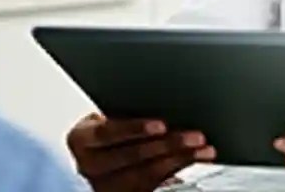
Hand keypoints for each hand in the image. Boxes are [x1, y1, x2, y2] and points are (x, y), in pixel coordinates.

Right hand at [67, 113, 215, 191]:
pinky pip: (154, 186)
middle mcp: (89, 166)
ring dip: (180, 160)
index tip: (161, 124)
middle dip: (167, 145)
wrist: (95, 152)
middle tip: (195, 136)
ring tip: (203, 149)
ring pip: (146, 176)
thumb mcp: (108, 116)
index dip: (135, 128)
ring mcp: (106, 185)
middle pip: (131, 157)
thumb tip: (165, 100)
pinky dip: (178, 172)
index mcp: (81, 140)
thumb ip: (126, 112)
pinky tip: (196, 161)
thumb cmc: (107, 127)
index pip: (108, 133)